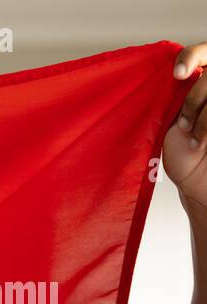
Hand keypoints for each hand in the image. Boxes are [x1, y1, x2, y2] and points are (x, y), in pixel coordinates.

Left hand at [165, 43, 206, 212]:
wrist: (197, 180)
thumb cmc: (183, 149)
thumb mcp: (173, 116)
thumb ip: (176, 91)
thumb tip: (172, 70)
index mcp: (202, 79)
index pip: (204, 51)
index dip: (192, 56)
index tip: (177, 74)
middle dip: (195, 95)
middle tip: (183, 121)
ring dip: (203, 116)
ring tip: (193, 137)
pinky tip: (201, 143)